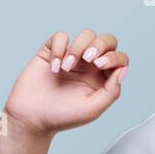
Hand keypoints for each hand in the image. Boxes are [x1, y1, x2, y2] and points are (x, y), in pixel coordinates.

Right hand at [1, 29, 128, 138]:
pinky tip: (54, 67)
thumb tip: (123, 69)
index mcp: (103, 78)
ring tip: (66, 67)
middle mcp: (90, 66)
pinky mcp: (51, 52)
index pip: (118, 59)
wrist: (31, 118)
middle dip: (100, 44)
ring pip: (86, 35)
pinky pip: (60, 36)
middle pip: (106, 40)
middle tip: (89, 58)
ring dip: (78, 47)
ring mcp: (71, 57)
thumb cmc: (62, 117)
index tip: (100, 65)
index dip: (113, 57)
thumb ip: (112, 91)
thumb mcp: (92, 109)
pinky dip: (59, 47)